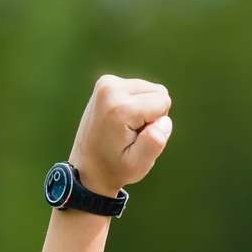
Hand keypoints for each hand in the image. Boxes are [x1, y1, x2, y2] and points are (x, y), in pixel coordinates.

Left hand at [68, 75, 173, 196]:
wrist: (88, 166)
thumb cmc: (115, 167)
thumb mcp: (138, 164)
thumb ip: (155, 141)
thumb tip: (164, 119)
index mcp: (120, 107)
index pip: (164, 102)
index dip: (158, 123)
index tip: (139, 136)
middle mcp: (111, 88)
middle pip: (158, 92)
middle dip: (153, 114)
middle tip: (133, 133)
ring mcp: (106, 83)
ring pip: (150, 90)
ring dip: (145, 109)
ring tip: (126, 128)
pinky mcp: (105, 83)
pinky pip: (139, 89)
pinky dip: (137, 104)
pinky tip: (122, 120)